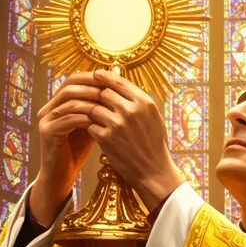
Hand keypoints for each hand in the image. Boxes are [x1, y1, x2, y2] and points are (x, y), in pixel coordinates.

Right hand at [29, 72, 100, 222]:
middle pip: (69, 85)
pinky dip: (85, 117)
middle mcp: (48, 108)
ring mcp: (45, 119)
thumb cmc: (77, 150)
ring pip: (69, 101)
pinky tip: (99, 121)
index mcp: (57, 102)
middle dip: (92, 86)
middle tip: (112, 90)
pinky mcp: (47, 132)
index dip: (92, 77)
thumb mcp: (90, 124)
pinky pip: (68, 119)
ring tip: (109, 104)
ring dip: (91, 101)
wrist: (61, 175)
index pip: (73, 79)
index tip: (113, 80)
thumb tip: (117, 91)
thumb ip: (97, 108)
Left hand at [88, 70, 183, 210]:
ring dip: (93, 113)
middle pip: (104, 92)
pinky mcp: (107, 138)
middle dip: (98, 97)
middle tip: (95, 101)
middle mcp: (131, 110)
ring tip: (96, 119)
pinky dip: (92, 127)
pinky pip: (91, 125)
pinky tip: (97, 132)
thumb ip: (138, 101)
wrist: (154, 171)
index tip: (96, 74)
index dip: (105, 76)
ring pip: (94, 108)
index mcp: (144, 102)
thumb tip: (121, 84)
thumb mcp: (154, 117)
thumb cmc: (154, 144)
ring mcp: (117, 124)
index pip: (119, 81)